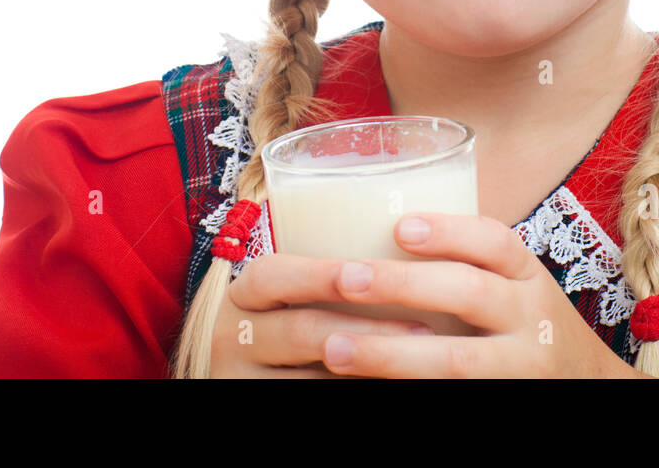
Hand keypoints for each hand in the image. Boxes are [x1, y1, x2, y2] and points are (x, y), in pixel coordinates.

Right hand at [207, 251, 436, 377]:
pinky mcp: (256, 399)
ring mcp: (244, 378)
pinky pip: (308, 397)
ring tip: (416, 364)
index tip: (362, 274)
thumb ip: (326, 279)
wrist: (239, 372)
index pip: (273, 276)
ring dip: (368, 370)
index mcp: (244, 295)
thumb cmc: (280, 319)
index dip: (317, 275)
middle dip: (367, 330)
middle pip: (301, 330)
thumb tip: (406, 258)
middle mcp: (234, 337)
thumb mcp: (281, 297)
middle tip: (423, 332)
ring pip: (311, 379)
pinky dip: (353, 390)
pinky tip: (387, 382)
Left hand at [319, 212, 651, 377]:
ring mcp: (519, 370)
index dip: (449, 231)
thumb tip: (368, 225)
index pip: (496, 242)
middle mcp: (530, 321)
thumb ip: (464, 262)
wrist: (584, 385)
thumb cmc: (523, 325)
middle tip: (344, 278)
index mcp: (528, 278)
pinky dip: (404, 390)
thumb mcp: (514, 286)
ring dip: (389, 355)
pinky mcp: (502, 402)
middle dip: (403, 285)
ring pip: (457, 363)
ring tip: (333, 350)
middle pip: (470, 294)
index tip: (400, 226)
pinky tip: (359, 386)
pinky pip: (451, 395)